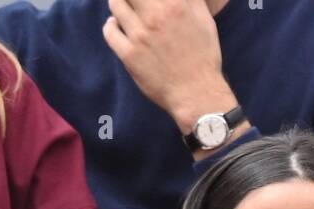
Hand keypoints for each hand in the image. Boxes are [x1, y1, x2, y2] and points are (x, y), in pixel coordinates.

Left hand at [103, 0, 229, 125]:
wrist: (197, 95)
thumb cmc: (204, 57)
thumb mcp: (205, 20)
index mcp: (174, 4)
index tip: (146, 0)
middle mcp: (154, 16)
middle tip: (134, 2)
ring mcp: (139, 36)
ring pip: (115, 4)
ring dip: (118, 2)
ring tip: (124, 7)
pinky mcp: (129, 55)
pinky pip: (109, 32)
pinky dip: (110, 25)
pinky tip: (116, 25)